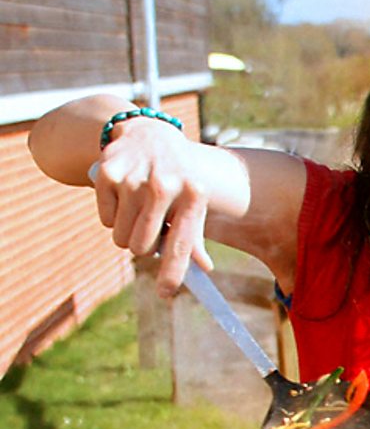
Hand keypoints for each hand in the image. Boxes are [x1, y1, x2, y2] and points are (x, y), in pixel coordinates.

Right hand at [93, 118, 213, 295]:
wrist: (150, 134)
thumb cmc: (178, 177)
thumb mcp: (194, 200)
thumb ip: (195, 236)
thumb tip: (204, 268)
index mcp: (194, 195)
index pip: (181, 245)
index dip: (172, 273)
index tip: (165, 294)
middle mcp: (165, 186)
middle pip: (142, 247)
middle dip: (143, 247)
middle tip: (149, 230)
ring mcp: (135, 178)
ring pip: (120, 237)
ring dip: (127, 232)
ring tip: (139, 210)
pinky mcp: (108, 173)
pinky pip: (105, 219)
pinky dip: (112, 215)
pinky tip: (124, 195)